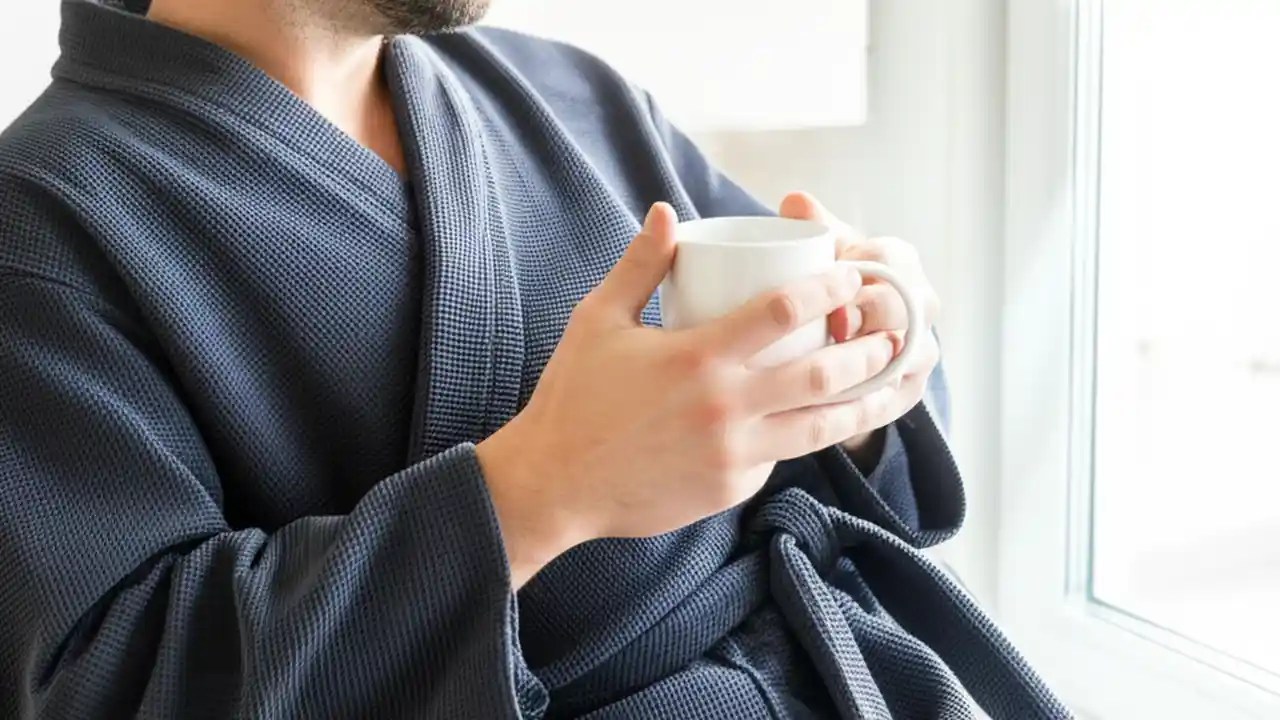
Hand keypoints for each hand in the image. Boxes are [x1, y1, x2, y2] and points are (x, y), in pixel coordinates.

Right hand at [477, 203, 901, 587]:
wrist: (556, 483)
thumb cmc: (574, 396)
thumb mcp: (599, 319)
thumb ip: (640, 265)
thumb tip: (667, 212)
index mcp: (698, 356)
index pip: (783, 311)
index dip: (827, 287)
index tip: (850, 273)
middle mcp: (726, 406)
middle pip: (823, 372)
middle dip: (868, 349)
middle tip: (890, 332)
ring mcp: (734, 453)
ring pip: (821, 425)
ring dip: (863, 401)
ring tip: (888, 381)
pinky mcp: (732, 487)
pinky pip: (781, 454)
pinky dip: (800, 433)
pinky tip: (816, 417)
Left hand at [777, 192, 941, 464]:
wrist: (830, 341)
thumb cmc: (823, 286)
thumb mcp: (816, 254)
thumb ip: (808, 228)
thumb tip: (795, 202)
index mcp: (898, 261)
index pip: (893, 256)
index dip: (865, 262)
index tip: (834, 269)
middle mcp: (918, 303)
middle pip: (912, 303)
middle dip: (875, 310)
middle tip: (837, 322)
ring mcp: (918, 348)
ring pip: (914, 351)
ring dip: (880, 356)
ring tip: (841, 363)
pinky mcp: (907, 390)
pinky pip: (900, 395)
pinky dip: (877, 397)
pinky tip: (849, 401)